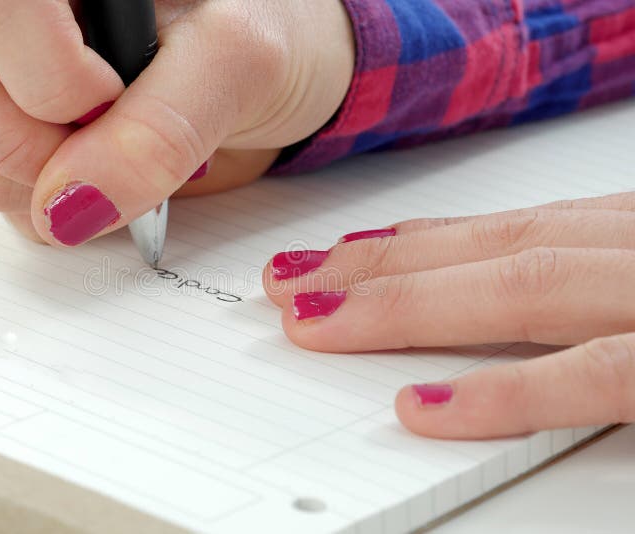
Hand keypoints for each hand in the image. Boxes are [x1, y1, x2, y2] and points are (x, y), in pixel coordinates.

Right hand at [0, 0, 354, 244]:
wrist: (270, 79)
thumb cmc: (265, 36)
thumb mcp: (236, 61)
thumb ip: (160, 127)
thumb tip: (70, 206)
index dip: (41, 71)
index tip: (110, 95)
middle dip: (35, 140)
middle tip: (116, 136)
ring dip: (53, 187)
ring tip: (127, 157)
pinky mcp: (7, 135)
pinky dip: (59, 211)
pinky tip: (107, 176)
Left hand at [264, 192, 634, 438]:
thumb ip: (588, 280)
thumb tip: (491, 296)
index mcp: (632, 234)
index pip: (508, 232)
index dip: (414, 246)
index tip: (337, 254)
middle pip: (495, 249)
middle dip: (382, 266)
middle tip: (291, 281)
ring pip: (522, 287)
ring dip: (408, 304)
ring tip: (317, 320)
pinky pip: (593, 375)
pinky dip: (506, 390)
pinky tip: (421, 407)